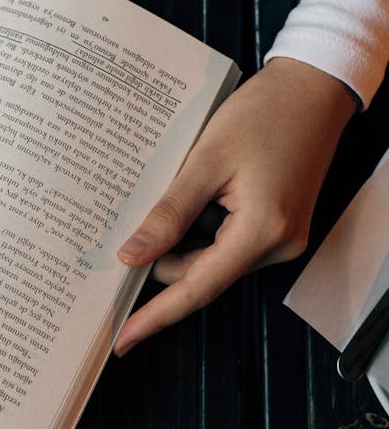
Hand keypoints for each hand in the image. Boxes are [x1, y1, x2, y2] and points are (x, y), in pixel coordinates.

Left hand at [113, 57, 357, 355]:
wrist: (312, 88)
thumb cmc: (265, 113)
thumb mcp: (206, 160)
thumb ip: (169, 213)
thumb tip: (132, 256)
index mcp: (262, 231)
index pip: (197, 289)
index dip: (156, 316)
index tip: (123, 339)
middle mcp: (278, 245)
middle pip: (201, 275)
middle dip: (159, 264)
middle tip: (116, 245)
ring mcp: (282, 237)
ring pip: (211, 260)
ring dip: (178, 244)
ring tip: (153, 211)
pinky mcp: (278, 226)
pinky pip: (227, 243)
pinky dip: (198, 233)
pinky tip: (180, 208)